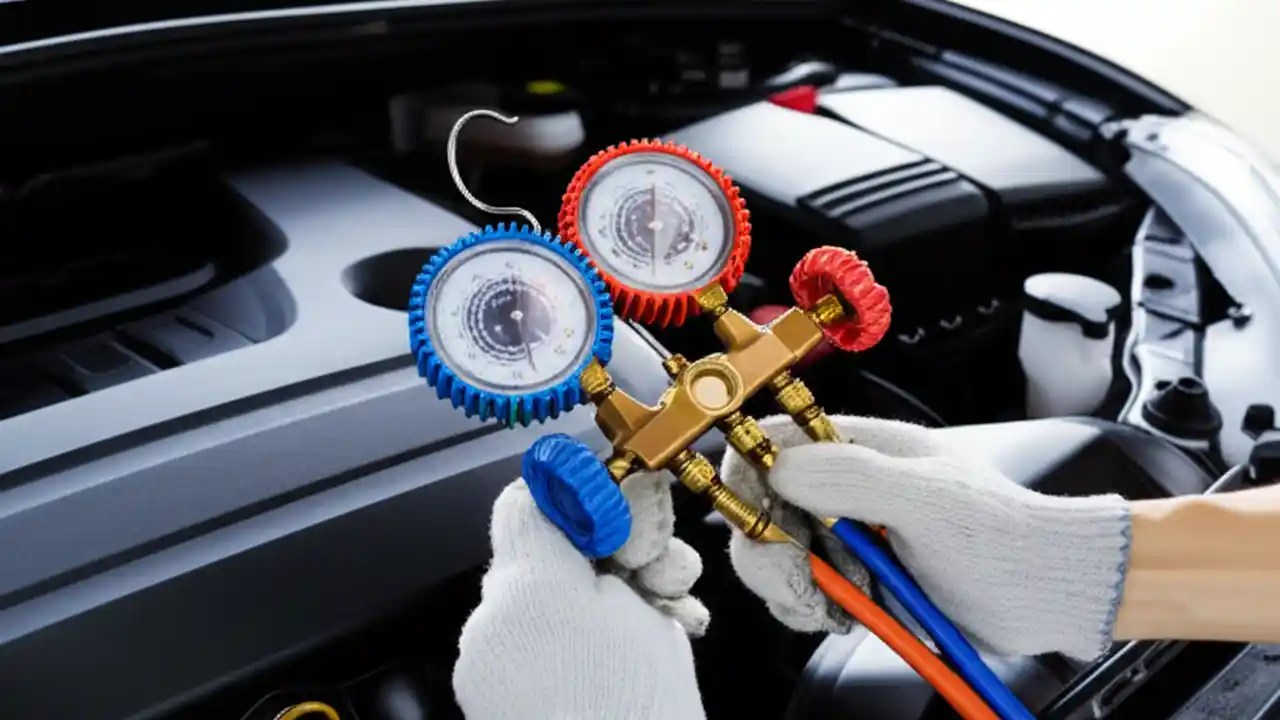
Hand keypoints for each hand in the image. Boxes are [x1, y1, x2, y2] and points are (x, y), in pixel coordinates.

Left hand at [453, 474, 706, 719]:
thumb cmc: (639, 716)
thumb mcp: (651, 619)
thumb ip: (622, 560)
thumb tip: (609, 532)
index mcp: (529, 583)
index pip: (528, 500)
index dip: (578, 502)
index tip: (618, 518)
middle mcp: (489, 621)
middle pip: (540, 556)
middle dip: (601, 562)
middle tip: (657, 583)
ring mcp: (482, 669)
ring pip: (538, 607)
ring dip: (590, 609)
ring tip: (651, 635)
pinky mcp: (487, 703)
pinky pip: (526, 654)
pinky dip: (569, 651)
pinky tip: (619, 669)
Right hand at [721, 415, 1131, 660]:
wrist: (1045, 594)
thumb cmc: (1003, 538)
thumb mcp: (927, 501)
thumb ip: (851, 477)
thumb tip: (779, 465)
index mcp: (858, 449)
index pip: (771, 444)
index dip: (750, 478)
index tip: (760, 519)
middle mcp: (845, 488)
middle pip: (761, 510)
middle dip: (771, 553)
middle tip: (804, 581)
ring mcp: (848, 535)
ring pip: (776, 558)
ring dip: (797, 589)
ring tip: (846, 600)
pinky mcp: (855, 578)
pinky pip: (802, 594)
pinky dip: (812, 611)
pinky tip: (851, 614)